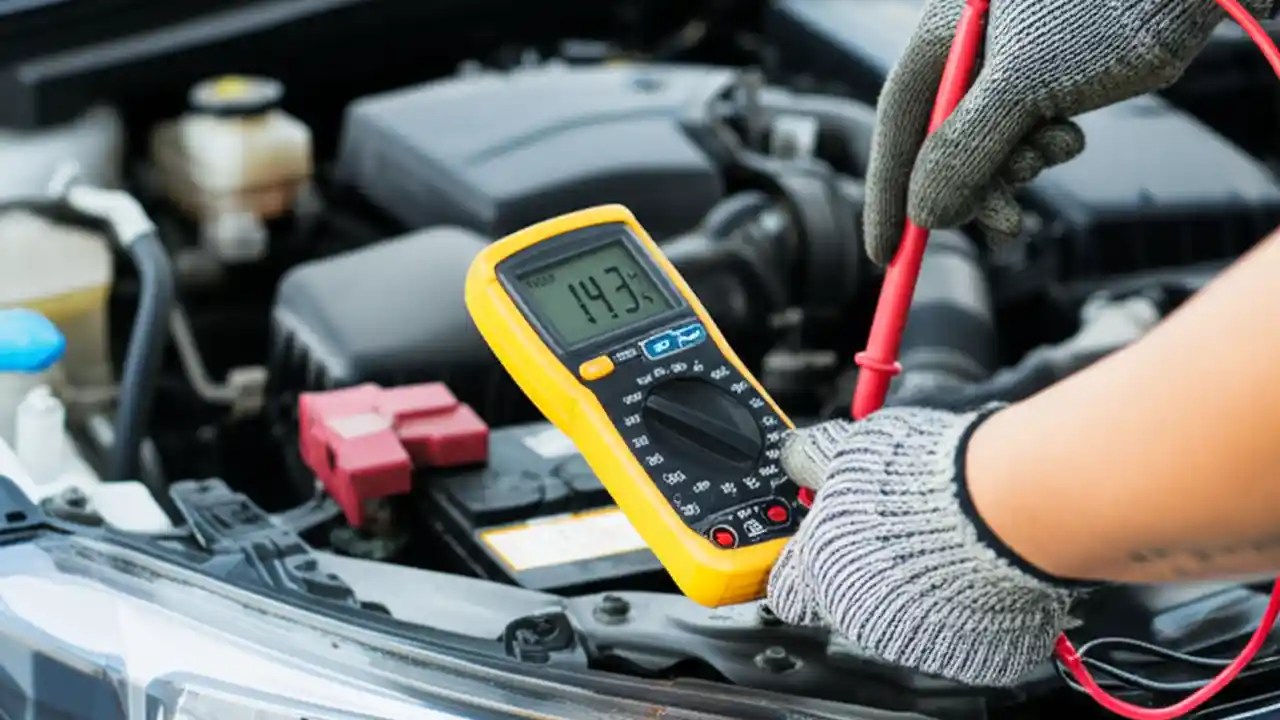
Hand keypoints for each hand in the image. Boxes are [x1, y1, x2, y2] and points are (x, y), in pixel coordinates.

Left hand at [767, 407, 1081, 685]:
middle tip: (899, 530)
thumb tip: (796, 455)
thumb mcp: (849, 450)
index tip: (820, 540)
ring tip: (946, 543)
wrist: (1006, 506)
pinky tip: (980, 570)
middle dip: (869, 572)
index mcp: (821, 575)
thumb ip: (814, 462)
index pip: (788, 590)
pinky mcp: (972, 657)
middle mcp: (862, 620)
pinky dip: (970, 610)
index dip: (804, 562)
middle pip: (850, 604)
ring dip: (918, 592)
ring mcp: (918, 643)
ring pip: (906, 622)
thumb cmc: (926, 479)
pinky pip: (963, 635)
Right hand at [864, 0, 1273, 263]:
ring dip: (1014, 168)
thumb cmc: (1108, 12)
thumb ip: (964, 152)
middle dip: (971, 187)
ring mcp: (1009, 57)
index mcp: (944, 30)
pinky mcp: (1049, 70)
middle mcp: (968, 42)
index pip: (897, 118)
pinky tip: (1069, 136)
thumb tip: (925, 217)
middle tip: (1003, 226)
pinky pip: (1023, 130)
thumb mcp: (1024, 87)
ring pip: (987, 140)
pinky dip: (1040, 149)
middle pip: (941, 137)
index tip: (888, 254)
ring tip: (1050, 156)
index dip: (888, 190)